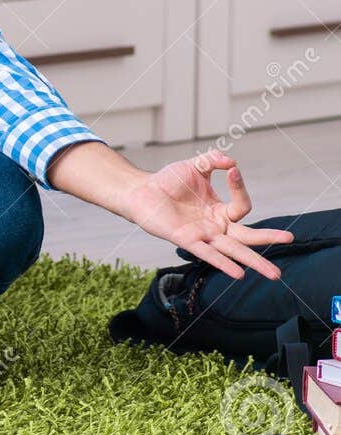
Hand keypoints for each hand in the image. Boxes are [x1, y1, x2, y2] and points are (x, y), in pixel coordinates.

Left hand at [121, 147, 293, 279]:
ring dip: (253, 261)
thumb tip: (232, 162)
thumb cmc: (168, 181)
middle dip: (269, 238)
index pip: (242, 206)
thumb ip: (214, 160)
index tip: (232, 170)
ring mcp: (203, 236)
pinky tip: (238, 273)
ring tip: (274, 273)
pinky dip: (223, 264)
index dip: (240, 187)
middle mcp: (215, 227)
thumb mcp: (195, 165)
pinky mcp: (187, 241)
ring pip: (233, 251)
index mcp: (220, 211)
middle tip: (291, 238)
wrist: (141, 191)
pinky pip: (208, 255)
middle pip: (247, 236)